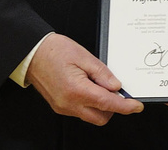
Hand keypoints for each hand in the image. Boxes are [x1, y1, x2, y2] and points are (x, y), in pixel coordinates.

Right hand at [26, 33, 143, 125]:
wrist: (31, 54)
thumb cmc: (54, 51)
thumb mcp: (83, 56)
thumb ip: (102, 73)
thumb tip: (116, 86)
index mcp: (77, 90)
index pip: (108, 104)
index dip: (125, 106)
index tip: (136, 106)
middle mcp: (69, 104)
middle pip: (101, 117)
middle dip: (113, 108)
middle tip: (116, 90)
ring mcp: (63, 107)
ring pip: (91, 116)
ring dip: (101, 106)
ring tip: (98, 84)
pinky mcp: (60, 107)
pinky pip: (81, 111)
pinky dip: (90, 103)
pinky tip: (89, 87)